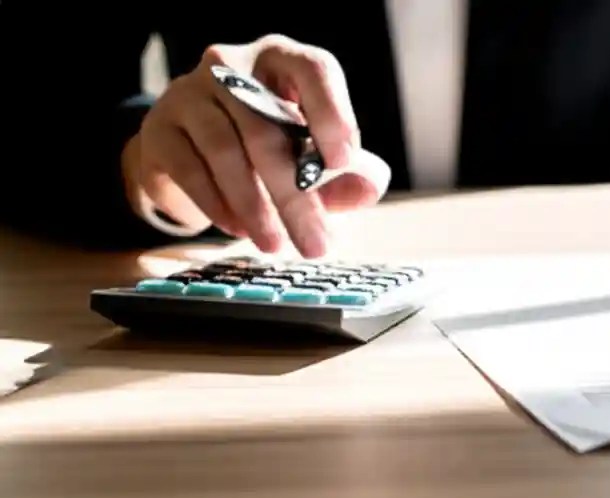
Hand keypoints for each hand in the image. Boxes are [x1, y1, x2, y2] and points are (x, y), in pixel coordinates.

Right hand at [122, 34, 378, 256]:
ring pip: (226, 150)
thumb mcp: (313, 157)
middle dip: (294, 194)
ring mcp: (189, 93)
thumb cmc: (268, 145)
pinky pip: (190, 168)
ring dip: (255, 206)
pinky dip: (217, 204)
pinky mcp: (160, 127)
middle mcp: (232, 65)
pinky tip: (238, 230)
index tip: (342, 161)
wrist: (190, 150)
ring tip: (276, 243)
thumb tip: (368, 188)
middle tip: (315, 243)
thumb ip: (345, 174)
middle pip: (266, 128)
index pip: (312, 68)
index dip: (331, 112)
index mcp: (281, 60)